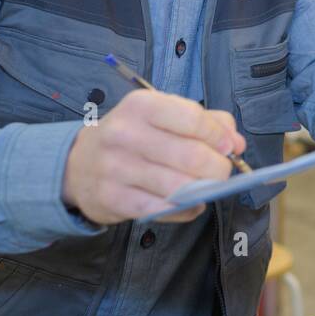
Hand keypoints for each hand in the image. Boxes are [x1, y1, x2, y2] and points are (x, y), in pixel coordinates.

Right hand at [62, 89, 245, 224]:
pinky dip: (186, 209)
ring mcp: (116, 168)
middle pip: (192, 157)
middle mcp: (125, 134)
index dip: (219, 136)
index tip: (230, 147)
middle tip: (222, 172)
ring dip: (204, 191)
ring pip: (181, 187)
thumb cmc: (134, 136)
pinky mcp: (112, 199)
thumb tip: (236, 144)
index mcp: (141, 105)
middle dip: (219, 168)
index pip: (193, 119)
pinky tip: (188, 202)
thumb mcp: (165, 115)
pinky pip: (164, 210)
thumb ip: (208, 122)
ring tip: (206, 187)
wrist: (78, 163)